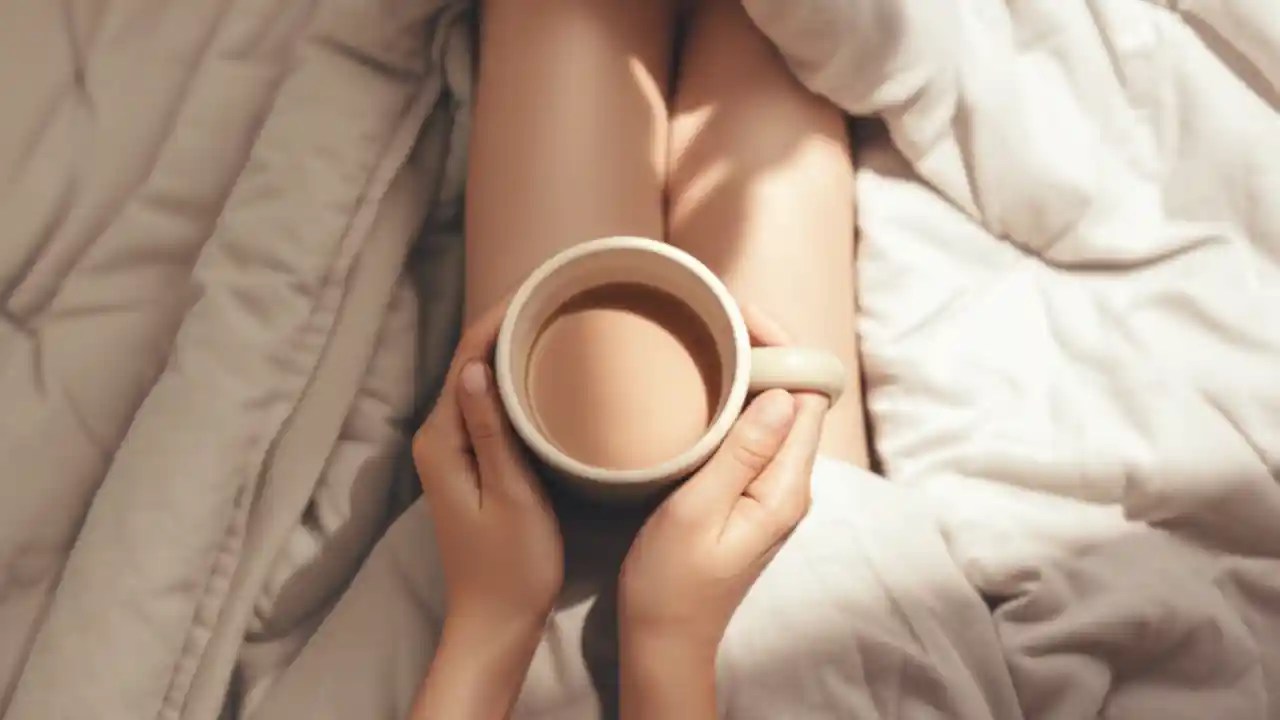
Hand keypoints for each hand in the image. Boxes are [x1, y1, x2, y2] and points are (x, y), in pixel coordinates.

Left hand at [410, 301, 562, 718]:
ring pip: (479, 380)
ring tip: (558, 315)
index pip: (467, 357)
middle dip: (509, 321)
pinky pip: (488, 405)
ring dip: (511, 346)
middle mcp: (437, 437)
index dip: (501, 315)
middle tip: (561, 290)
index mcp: (442, 439)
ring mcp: (451, 450)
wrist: (495, 621)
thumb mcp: (511, 495)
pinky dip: (514, 380)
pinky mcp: (469, 463)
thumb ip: (492, 430)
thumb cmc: (512, 566)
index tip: (543, 283)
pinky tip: (544, 369)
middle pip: (470, 361)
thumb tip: (480, 365)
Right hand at [617, 309, 828, 718]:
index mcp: (784, 487)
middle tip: (717, 315)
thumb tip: (784, 394)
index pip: (810, 397)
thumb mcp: (699, 512)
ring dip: (751, 371)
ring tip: (709, 336)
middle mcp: (787, 485)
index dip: (785, 349)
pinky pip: (754, 433)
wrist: (664, 638)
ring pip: (775, 412)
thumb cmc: (672, 582)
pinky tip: (705, 385)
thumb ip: (741, 453)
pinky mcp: (748, 495)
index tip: (739, 316)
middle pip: (797, 398)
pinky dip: (737, 400)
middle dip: (768, 350)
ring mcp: (769, 490)